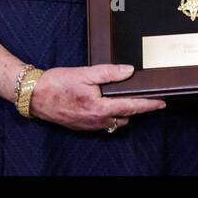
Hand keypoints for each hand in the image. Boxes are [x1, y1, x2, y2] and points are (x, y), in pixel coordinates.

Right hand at [29, 64, 164, 131]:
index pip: (132, 106)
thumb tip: (129, 71)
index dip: (149, 104)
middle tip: (146, 96)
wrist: (34, 96)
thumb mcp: (85, 73)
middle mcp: (97, 120)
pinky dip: (110, 114)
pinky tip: (107, 103)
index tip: (162, 102)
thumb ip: (109, 73)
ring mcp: (89, 125)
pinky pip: (103, 123)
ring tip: (126, 98)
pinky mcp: (82, 126)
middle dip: (137, 108)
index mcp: (100, 107)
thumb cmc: (58, 83)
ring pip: (115, 121)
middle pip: (126, 116)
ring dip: (123, 112)